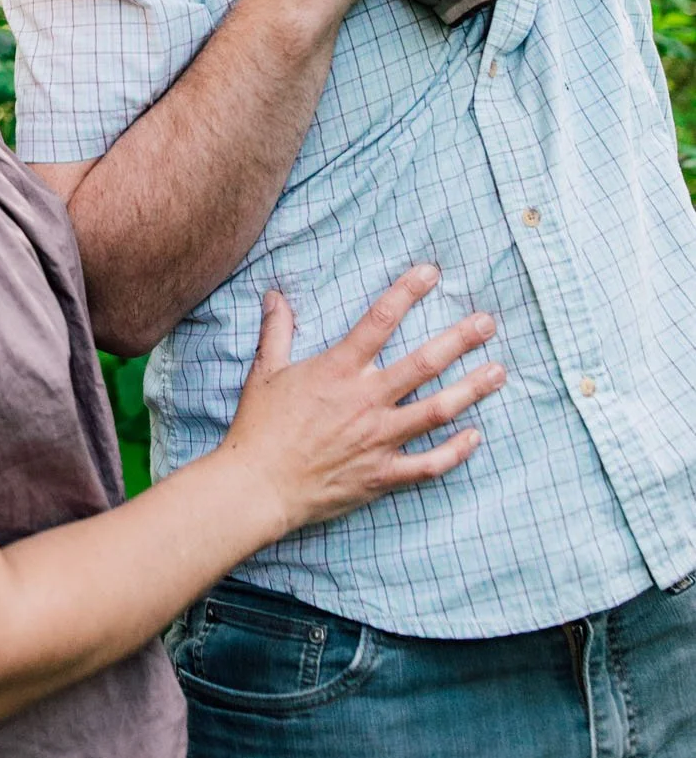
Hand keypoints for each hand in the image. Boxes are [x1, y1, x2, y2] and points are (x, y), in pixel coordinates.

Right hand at [219, 265, 501, 535]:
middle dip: (459, 340)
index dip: (407, 291)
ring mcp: (379, 438)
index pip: (380, 320)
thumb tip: (276, 295)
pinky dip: (456, 451)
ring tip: (498, 372)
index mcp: (338, 370)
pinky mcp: (383, 474)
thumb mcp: (265, 371)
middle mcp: (366, 400)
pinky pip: (429, 464)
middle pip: (424, 363)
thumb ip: (277, 330)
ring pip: (437, 410)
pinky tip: (476, 436)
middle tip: (487, 323)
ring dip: (471, 390)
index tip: (431, 272)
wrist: (260, 485)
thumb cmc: (261, 427)